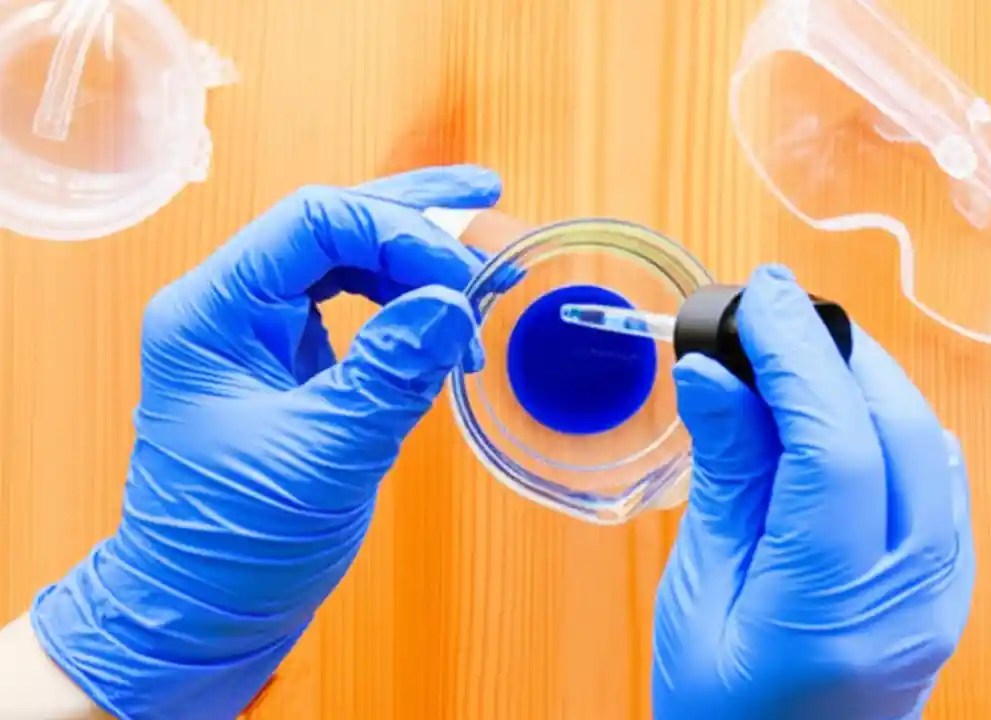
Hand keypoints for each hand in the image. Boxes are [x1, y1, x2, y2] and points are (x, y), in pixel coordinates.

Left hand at [29, 165, 502, 719]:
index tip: (463, 280)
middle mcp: (229, 307)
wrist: (199, 610)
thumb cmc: (237, 544)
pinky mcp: (284, 360)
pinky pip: (349, 305)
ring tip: (480, 269)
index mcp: (213, 314)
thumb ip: (394, 373)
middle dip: (409, 213)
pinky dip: (403, 306)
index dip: (399, 234)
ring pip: (341, 258)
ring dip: (413, 259)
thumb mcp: (326, 455)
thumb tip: (455, 301)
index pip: (312, 224)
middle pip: (328, 224)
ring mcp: (255, 332)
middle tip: (485, 193)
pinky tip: (446, 318)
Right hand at [653, 266, 975, 718]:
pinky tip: (833, 411)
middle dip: (834, 350)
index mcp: (835, 612)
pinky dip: (885, 421)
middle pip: (900, 428)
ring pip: (927, 441)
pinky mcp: (948, 581)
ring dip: (863, 380)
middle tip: (768, 311)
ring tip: (790, 355)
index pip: (838, 447)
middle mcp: (916, 597)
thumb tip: (716, 373)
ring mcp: (945, 591)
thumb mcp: (697, 601)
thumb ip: (723, 482)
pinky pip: (934, 473)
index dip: (798, 355)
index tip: (758, 298)